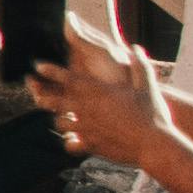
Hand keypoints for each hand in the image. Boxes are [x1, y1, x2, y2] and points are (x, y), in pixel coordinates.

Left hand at [35, 24, 171, 169]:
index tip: (38, 66)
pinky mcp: (89, 145)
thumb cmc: (152, 112)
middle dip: (44, 96)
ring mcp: (84, 128)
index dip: (50, 71)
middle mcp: (85, 109)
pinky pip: (71, 144)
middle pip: (54, 101)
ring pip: (60, 122)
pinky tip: (74, 141)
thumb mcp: (146, 85)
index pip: (66, 78)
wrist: (153, 144)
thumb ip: (139, 65)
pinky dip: (71, 142)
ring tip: (62, 118)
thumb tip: (136, 47)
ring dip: (61, 119)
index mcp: (96, 92)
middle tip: (38, 94)